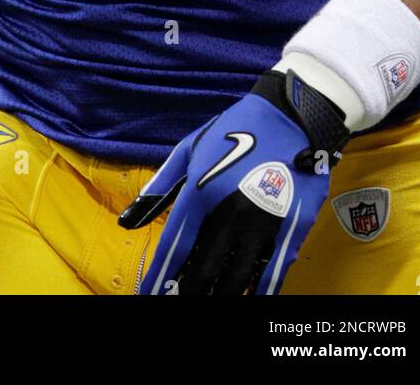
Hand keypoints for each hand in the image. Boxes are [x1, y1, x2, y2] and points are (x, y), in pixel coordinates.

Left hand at [119, 68, 350, 294]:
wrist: (292, 117)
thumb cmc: (236, 130)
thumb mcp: (190, 148)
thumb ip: (160, 186)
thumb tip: (127, 220)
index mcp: (200, 191)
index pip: (175, 247)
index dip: (161, 278)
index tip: (151, 295)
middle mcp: (228, 213)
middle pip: (203, 271)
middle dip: (189, 292)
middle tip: (181, 301)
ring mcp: (261, 225)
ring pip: (236, 280)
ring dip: (220, 296)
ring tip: (209, 303)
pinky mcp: (290, 230)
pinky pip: (271, 274)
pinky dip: (257, 292)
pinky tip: (247, 299)